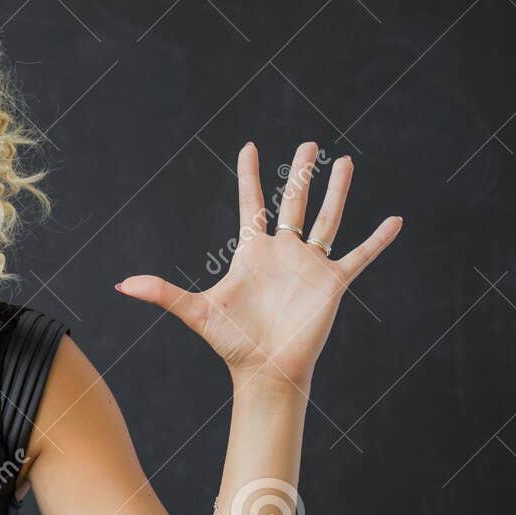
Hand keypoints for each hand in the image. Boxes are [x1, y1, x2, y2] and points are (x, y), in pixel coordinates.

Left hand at [115, 141, 401, 390]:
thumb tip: (121, 285)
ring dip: (336, 192)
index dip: (250, 176)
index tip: (249, 147)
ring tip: (345, 162)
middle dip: (300, 174)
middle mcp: (283, 254)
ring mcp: (309, 266)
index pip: (252, 205)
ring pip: (326, 219)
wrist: (264, 369)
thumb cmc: (231, 342)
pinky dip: (377, 240)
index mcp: (252, 253)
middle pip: (294, 203)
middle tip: (309, 145)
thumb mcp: (196, 312)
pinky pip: (359, 256)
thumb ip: (162, 293)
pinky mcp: (332, 283)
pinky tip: (394, 221)